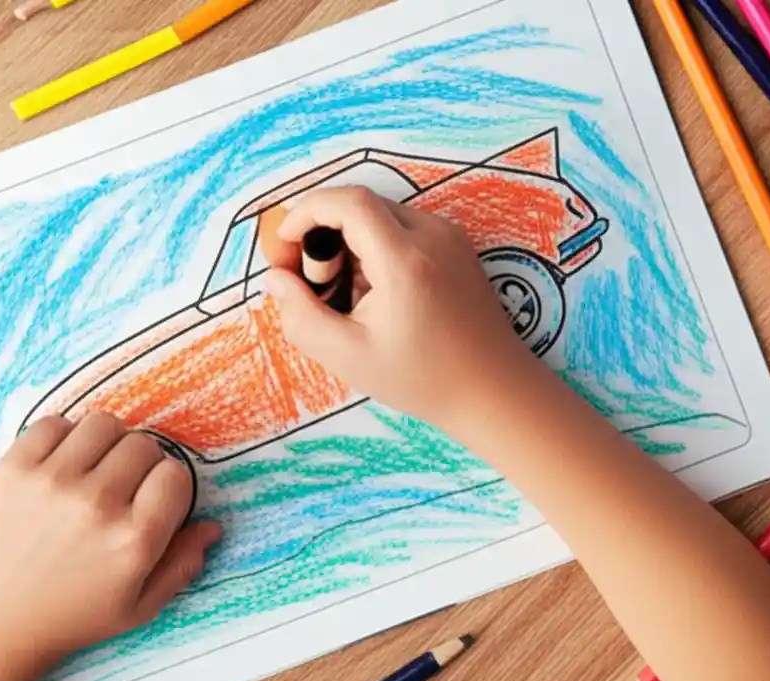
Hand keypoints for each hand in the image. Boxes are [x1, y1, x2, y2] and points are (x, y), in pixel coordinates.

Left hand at [0, 413, 220, 667]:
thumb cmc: (74, 615)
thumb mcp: (140, 606)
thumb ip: (182, 565)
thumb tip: (212, 526)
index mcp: (134, 541)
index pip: (175, 475)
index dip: (170, 485)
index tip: (154, 499)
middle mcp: (97, 505)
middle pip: (143, 445)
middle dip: (141, 464)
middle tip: (123, 488)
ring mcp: (53, 482)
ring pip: (103, 424)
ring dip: (107, 443)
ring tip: (95, 469)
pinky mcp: (15, 467)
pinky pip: (56, 422)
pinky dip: (65, 437)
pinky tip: (62, 465)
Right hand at [263, 186, 541, 434]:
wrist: (495, 391)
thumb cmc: (423, 379)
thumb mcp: (349, 356)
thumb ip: (301, 316)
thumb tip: (274, 279)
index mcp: (406, 260)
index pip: (348, 202)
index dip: (306, 211)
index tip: (283, 243)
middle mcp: (432, 236)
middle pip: (361, 205)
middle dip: (322, 231)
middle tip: (308, 280)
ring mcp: (450, 238)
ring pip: (380, 217)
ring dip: (348, 242)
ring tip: (340, 294)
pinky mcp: (457, 247)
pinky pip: (403, 230)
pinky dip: (375, 249)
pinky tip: (372, 295)